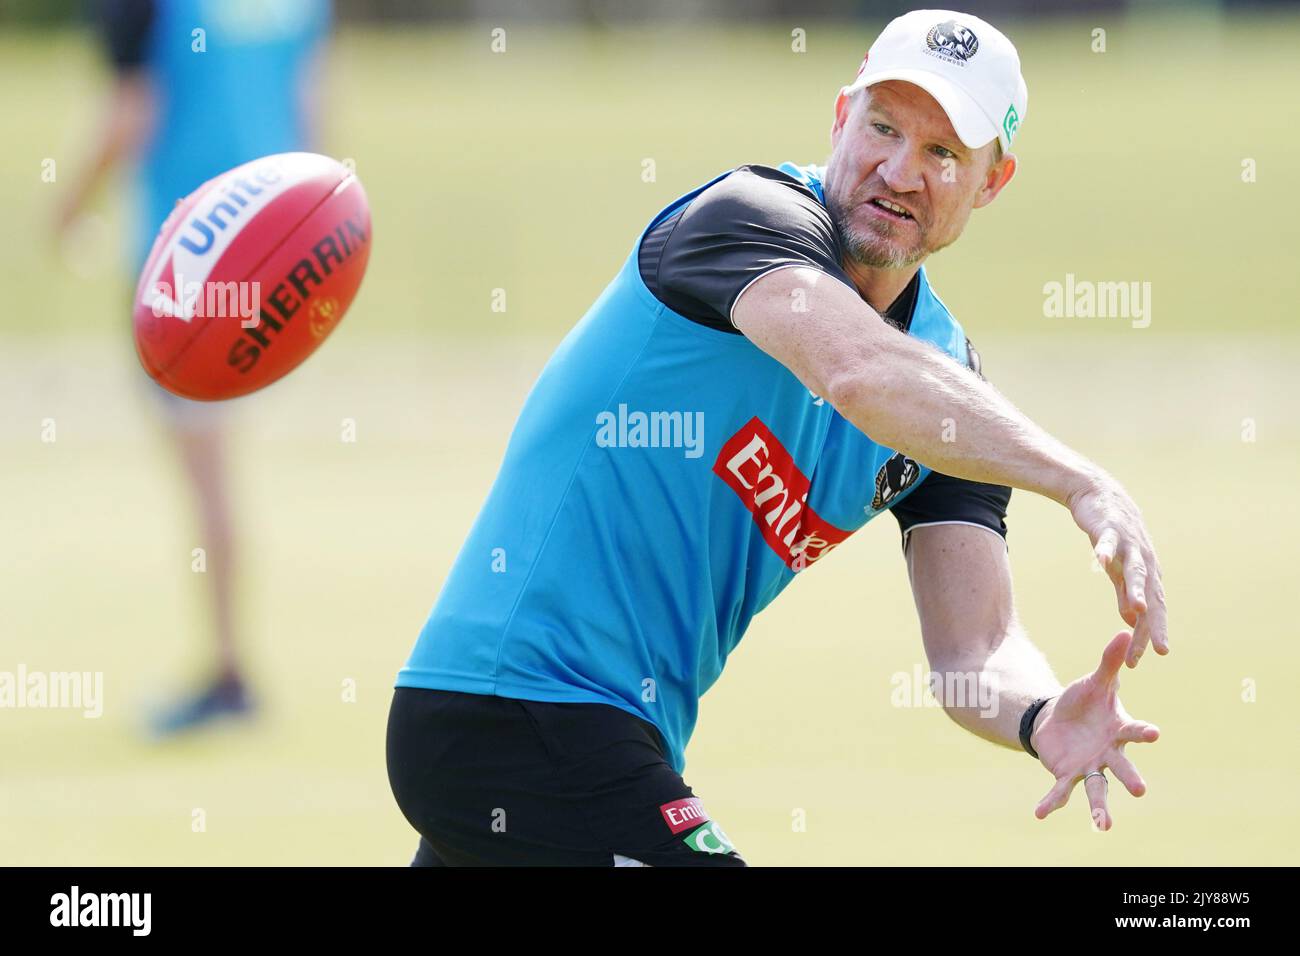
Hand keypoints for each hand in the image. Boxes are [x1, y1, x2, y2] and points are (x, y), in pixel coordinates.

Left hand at [1031, 631, 1159, 829]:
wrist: (1060, 720)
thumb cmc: (1084, 701)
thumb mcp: (1094, 681)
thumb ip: (1108, 661)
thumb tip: (1124, 630)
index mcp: (1119, 729)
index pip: (1135, 731)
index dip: (1143, 732)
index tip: (1155, 734)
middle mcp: (1109, 754)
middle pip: (1122, 767)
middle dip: (1130, 778)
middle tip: (1140, 790)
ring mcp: (1090, 767)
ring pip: (1097, 789)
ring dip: (1100, 807)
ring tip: (1103, 826)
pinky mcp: (1068, 775)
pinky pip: (1061, 792)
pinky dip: (1051, 802)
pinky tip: (1039, 814)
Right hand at [1067, 475, 1168, 667]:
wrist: (1100, 495)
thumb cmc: (1112, 536)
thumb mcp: (1119, 570)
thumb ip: (1125, 594)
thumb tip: (1132, 620)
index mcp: (1146, 575)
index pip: (1151, 611)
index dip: (1149, 634)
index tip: (1146, 659)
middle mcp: (1143, 561)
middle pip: (1150, 596)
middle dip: (1153, 623)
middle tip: (1157, 649)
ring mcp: (1127, 544)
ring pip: (1135, 570)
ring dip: (1136, 589)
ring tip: (1137, 610)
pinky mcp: (1108, 528)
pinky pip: (1106, 541)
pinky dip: (1104, 550)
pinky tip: (1099, 561)